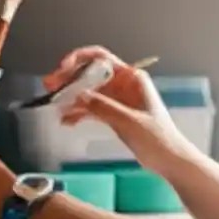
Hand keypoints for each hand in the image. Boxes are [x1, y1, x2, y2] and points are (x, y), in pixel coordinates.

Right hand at [44, 46, 196, 172]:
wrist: (169, 159)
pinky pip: (91, 108)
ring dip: (71, 99)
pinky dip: (78, 113)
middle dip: (69, 80)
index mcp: (132, 78)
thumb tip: (79, 95)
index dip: (80, 59)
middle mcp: (123, 85)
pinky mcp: (114, 114)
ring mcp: (117, 100)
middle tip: (50, 87)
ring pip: (88, 92)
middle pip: (90, 75)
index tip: (63, 68)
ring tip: (55, 108)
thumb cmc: (159, 138)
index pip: (101, 58)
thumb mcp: (129, 121)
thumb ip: (104, 107)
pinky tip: (67, 121)